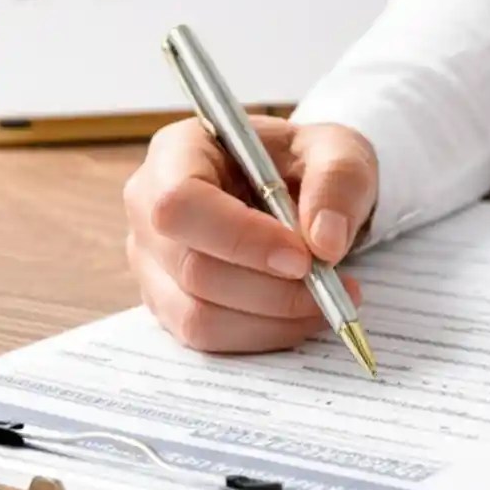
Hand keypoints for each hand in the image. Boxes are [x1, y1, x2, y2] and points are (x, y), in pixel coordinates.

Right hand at [123, 116, 376, 351]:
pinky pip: (209, 338)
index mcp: (179, 151)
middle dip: (270, 288)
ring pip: (198, 314)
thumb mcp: (339, 151)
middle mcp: (150, 207)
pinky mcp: (169, 302)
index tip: (302, 258)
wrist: (303, 192)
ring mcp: (153, 260)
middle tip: (331, 284)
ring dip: (272, 318)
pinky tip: (302, 314)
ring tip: (327, 299)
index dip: (239, 238)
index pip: (182, 202)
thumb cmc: (309, 163)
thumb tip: (325, 242)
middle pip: (191, 267)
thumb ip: (338, 182)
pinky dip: (264, 334)